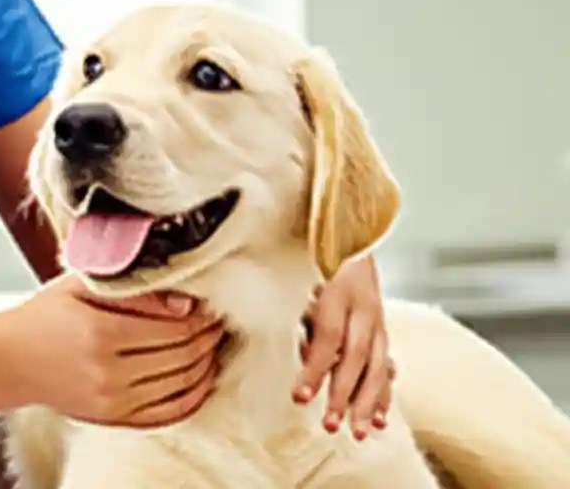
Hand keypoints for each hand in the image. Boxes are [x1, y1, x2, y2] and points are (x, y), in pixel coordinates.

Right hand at [0, 274, 224, 428]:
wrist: (9, 361)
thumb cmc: (43, 317)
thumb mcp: (80, 287)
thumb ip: (132, 291)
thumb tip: (185, 302)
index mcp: (101, 332)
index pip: (173, 327)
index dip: (200, 317)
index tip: (210, 307)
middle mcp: (109, 372)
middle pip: (182, 355)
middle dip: (207, 338)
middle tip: (217, 323)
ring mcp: (113, 401)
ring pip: (182, 384)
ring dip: (206, 364)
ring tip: (211, 345)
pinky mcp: (114, 419)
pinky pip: (169, 413)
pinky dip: (194, 396)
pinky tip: (200, 378)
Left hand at [294, 256, 394, 439]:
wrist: (349, 236)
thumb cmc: (312, 260)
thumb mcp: (297, 278)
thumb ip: (292, 312)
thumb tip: (280, 345)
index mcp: (339, 292)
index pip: (328, 338)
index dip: (315, 369)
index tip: (299, 397)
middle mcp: (364, 308)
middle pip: (357, 357)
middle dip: (344, 394)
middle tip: (330, 425)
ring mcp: (378, 320)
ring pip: (378, 366)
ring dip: (368, 403)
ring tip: (357, 432)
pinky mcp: (383, 330)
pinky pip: (386, 365)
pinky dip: (384, 394)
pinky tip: (379, 420)